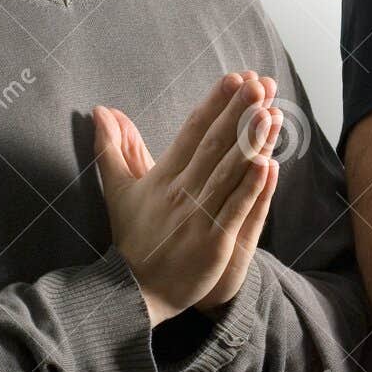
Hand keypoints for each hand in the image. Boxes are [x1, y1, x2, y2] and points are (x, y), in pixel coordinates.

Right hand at [93, 72, 282, 325]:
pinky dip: (251, 188)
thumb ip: (114, 147)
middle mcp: (182, 191)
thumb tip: (100, 109)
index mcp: (163, 176)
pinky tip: (268, 164)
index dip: (215, 104)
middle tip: (261, 83)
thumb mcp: (118, 189)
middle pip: (215, 145)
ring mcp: (199, 216)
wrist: (134, 292)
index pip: (193, 132)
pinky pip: (235, 210)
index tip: (235, 78)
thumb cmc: (133, 238)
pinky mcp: (214, 242)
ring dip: (251, 141)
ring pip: (229, 173)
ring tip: (270, 111)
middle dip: (238, 112)